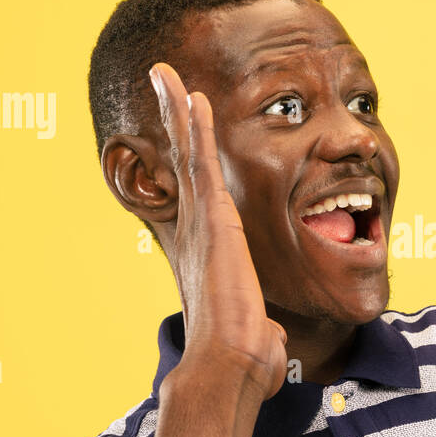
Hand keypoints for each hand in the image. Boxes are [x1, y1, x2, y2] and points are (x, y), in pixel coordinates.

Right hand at [149, 63, 288, 400]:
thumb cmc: (243, 356)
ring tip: (166, 75)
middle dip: (175, 123)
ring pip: (188, 154)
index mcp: (208, 250)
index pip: (200, 194)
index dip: (192, 162)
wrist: (229, 361)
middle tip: (163, 85)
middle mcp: (197, 230)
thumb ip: (262, 329)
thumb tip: (271, 343)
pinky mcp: (214, 217)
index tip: (187, 135)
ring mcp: (202, 221)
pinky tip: (191, 95)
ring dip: (178, 112)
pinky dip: (195, 128)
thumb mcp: (257, 333)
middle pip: (185, 164)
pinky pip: (203, 162)